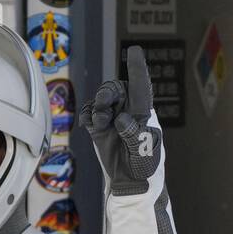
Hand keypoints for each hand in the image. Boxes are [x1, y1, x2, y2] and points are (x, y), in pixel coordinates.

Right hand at [78, 44, 161, 195]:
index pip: (140, 87)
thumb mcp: (144, 152)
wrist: (131, 182)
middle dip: (106, 93)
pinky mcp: (98, 127)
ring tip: (100, 124)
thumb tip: (122, 119)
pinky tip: (89, 126)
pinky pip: (89, 113)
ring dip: (97, 107)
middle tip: (102, 104)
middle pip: (115, 89)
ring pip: (100, 100)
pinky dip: (87, 116)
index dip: (137, 68)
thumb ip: (135, 135)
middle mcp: (127, 110)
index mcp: (143, 112)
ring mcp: (111, 118)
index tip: (134, 51)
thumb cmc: (144, 166)